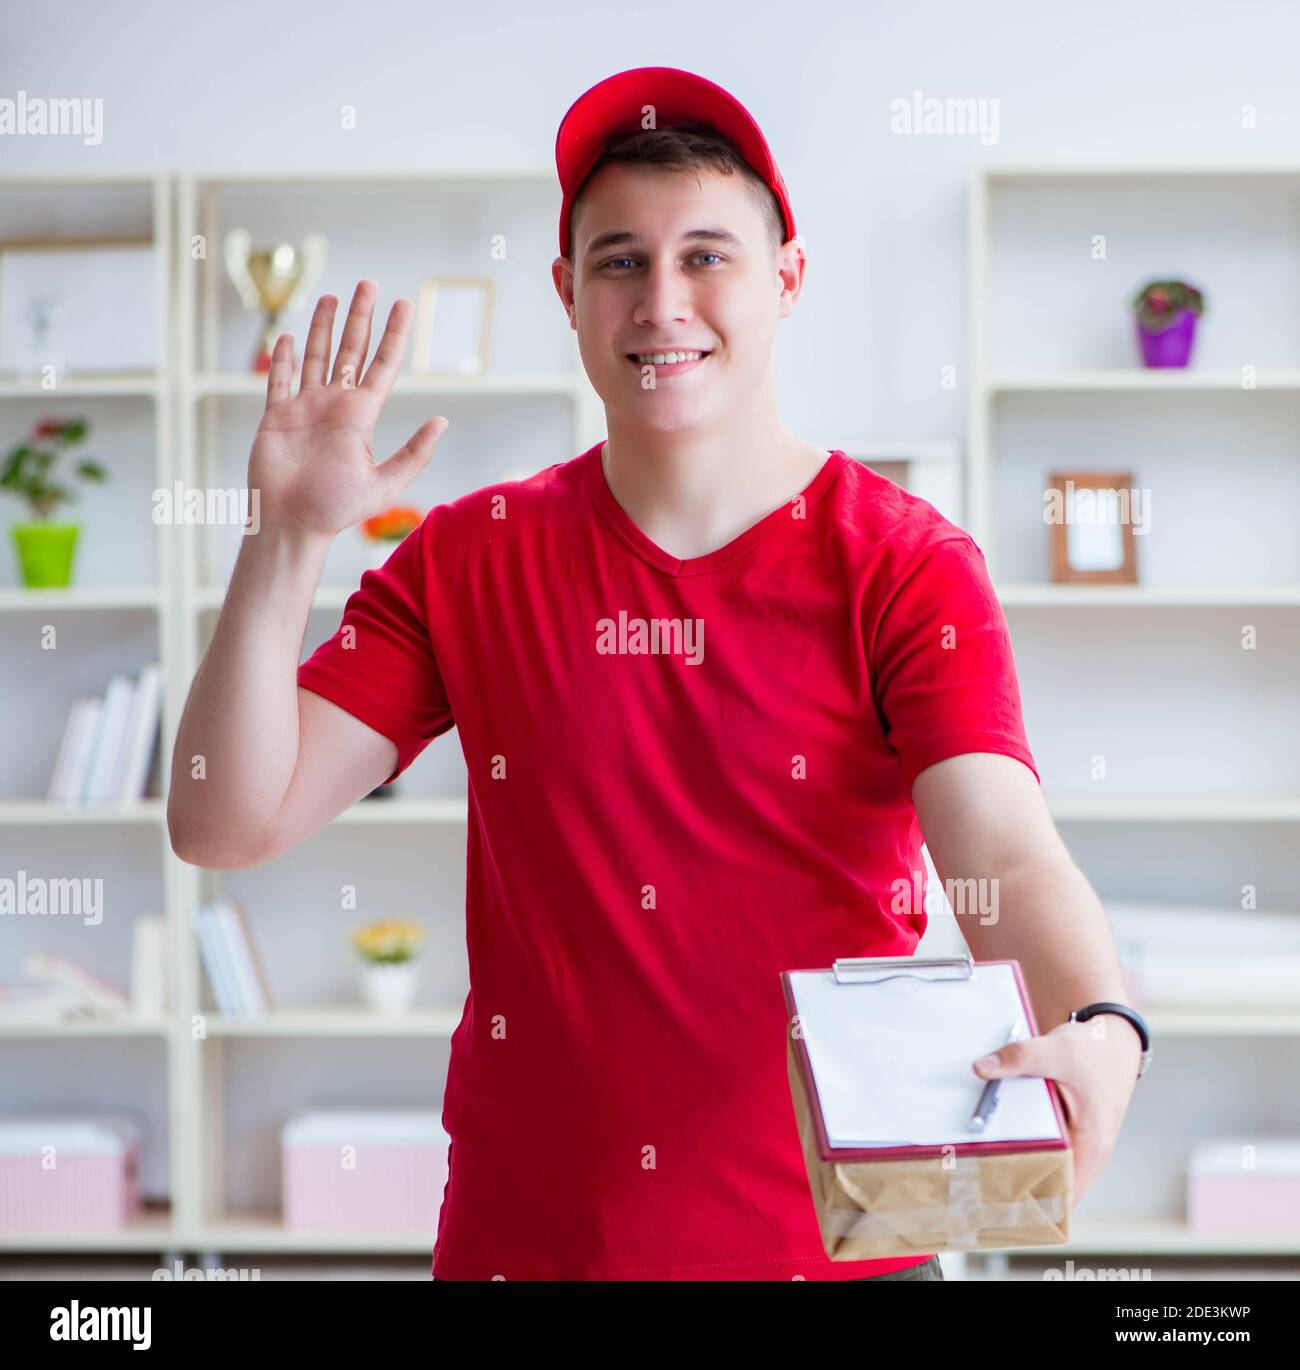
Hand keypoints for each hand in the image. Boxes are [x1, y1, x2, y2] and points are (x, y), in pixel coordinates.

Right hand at [249, 279, 449, 537]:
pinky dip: (283, 358)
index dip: (394, 334)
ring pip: (316, 357)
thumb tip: (441, 422)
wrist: (290, 525)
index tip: (405, 304)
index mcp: (360, 417)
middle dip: (359, 317)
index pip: (382, 365)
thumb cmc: (335, 510)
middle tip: (367, 284)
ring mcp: (304, 409)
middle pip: (350, 351)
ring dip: (324, 327)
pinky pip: (279, 380)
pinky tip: (289, 337)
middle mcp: (334, 406)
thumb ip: (413, 454)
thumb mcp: (384, 483)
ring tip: (332, 297)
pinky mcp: (276, 416)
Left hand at [972, 1017, 1140, 1203]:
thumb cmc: (1096, 1052)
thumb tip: (982, 1068)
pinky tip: (996, 1134)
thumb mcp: (1057, 1050)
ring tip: (978, 1161)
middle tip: (975, 1180)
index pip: (1062, 1196)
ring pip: (1045, 1168)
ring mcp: (1077, 1145)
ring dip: (1016, 1163)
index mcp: (1091, 1147)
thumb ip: (1020, 1058)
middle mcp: (1087, 1154)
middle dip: (1014, 1184)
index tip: (995, 1200)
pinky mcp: (1066, 1132)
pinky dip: (1023, 1144)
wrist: (1114, 1040)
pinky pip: (1044, 1149)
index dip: (1032, 1205)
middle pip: (1048, 1186)